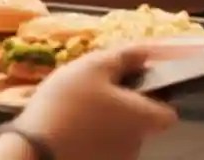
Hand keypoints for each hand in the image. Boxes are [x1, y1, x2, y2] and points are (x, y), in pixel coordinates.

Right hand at [13, 45, 178, 159]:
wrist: (34, 150)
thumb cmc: (68, 104)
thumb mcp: (93, 67)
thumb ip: (125, 57)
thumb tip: (147, 52)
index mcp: (143, 118)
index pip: (169, 113)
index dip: (156, 98)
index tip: (134, 85)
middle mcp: (137, 145)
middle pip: (140, 123)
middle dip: (123, 107)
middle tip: (94, 90)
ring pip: (119, 136)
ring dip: (105, 123)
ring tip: (75, 108)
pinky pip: (100, 148)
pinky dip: (90, 138)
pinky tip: (67, 127)